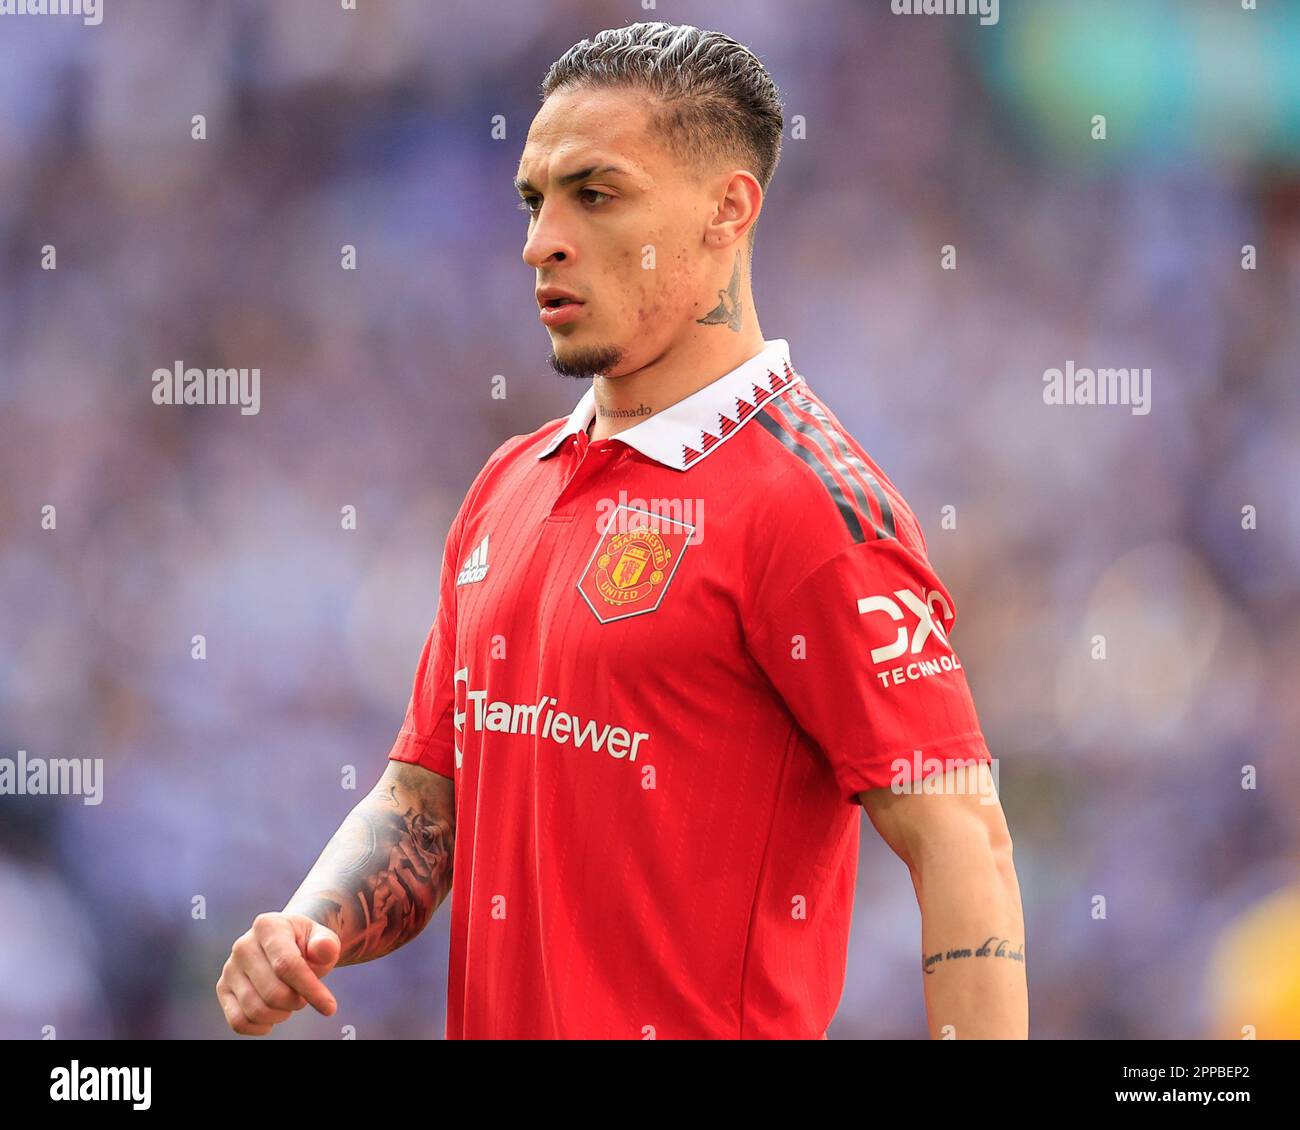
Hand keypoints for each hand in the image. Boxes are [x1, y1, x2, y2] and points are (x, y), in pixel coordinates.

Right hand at [217, 912, 339, 1034]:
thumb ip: (326, 945)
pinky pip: (238, 1021)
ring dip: (281, 1015)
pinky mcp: (223, 988)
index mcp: (268, 926)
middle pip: (273, 992)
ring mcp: (230, 968)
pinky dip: (259, 1027)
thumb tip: (324, 950)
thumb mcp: (322, 939)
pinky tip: (273, 1019)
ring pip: (255, 1010)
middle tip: (304, 996)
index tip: (330, 1008)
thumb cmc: (307, 944)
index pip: (287, 965)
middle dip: (297, 1002)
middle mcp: (243, 945)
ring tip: (291, 1002)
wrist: (287, 944)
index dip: (310, 989)